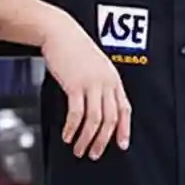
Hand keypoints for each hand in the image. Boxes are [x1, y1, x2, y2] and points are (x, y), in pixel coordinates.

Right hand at [39, 14, 131, 159]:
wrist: (60, 31)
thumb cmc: (74, 47)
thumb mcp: (95, 66)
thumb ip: (100, 84)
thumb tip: (99, 105)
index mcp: (112, 79)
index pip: (124, 109)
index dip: (124, 129)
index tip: (122, 144)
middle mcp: (105, 82)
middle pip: (110, 119)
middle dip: (102, 140)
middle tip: (94, 153)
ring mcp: (91, 84)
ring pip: (95, 120)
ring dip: (87, 139)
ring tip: (79, 149)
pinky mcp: (75, 85)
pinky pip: (77, 113)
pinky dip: (72, 128)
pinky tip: (68, 135)